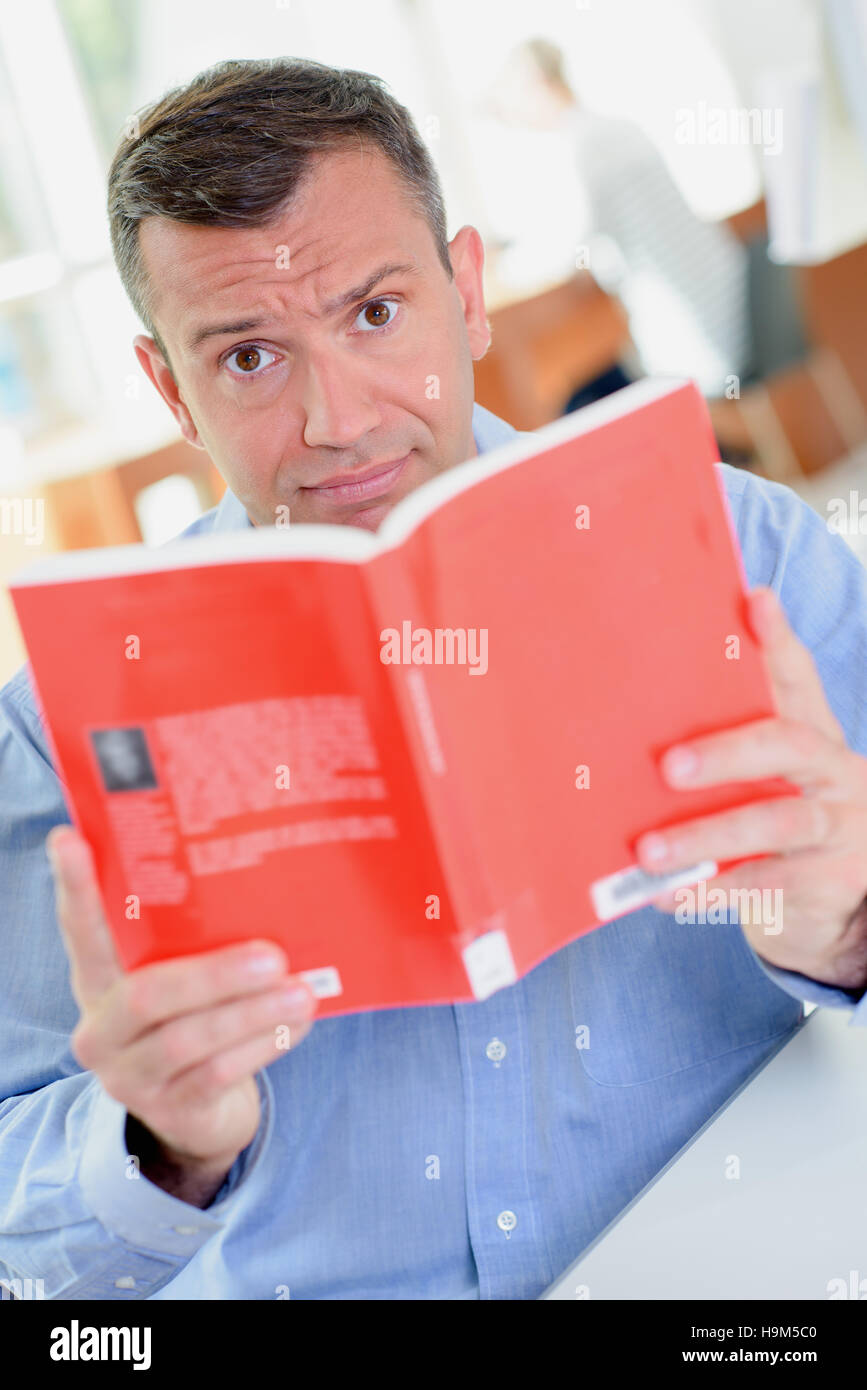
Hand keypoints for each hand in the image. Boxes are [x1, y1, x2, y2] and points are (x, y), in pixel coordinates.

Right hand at [46, 825, 317, 1182]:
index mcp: (99, 982)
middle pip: (147, 995)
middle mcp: (102, 1029)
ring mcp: (129, 1075)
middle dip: (214, 975)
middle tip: (274, 957)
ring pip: (187, 1040)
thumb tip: (258, 880)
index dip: (75, 887)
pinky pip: (217, 1074)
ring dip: (251, 1013)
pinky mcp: (169, 1110)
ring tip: (300, 992)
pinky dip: (262, 1045)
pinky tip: (296, 1025)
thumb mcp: (186, 979)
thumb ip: (197, 944)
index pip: (82, 929)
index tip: (69, 838)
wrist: (206, 1110)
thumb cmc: (199, 1020)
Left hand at [637, 587, 866, 992]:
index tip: (752, 601)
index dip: (778, 640)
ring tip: (649, 851)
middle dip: (726, 752)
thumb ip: (730, 740)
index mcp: (813, 735)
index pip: (797, 678)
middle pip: (786, 745)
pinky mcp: (826, 882)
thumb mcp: (770, 779)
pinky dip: (712, 892)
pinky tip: (668, 895)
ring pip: (775, 822)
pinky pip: (766, 885)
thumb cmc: (782, 824)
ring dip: (705, 836)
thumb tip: (653, 715)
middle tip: (668, 766)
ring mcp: (838, 828)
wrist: (835, 906)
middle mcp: (834, 773)